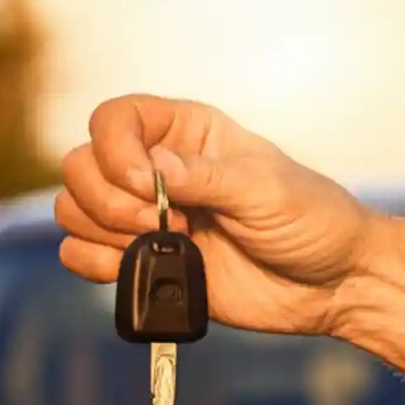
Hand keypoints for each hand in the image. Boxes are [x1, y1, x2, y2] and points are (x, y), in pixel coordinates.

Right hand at [57, 94, 380, 334]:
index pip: (113, 119)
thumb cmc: (312, 222)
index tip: (149, 186)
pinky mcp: (144, 263)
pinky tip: (139, 269)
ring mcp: (147, 218)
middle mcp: (156, 170)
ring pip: (73, 210)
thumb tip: (150, 168)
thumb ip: (205, 177)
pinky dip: (94, 264)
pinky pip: (80, 255)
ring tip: (169, 247)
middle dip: (110, 201)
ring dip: (105, 233)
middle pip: (80, 166)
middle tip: (170, 224)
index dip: (114, 151)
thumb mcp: (266, 190)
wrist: (331, 285)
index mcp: (186, 134)